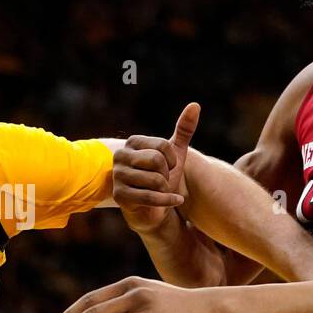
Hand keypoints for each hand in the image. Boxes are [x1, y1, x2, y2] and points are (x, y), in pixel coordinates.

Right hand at [114, 103, 199, 233]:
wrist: (155, 206)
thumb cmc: (163, 177)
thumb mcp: (175, 153)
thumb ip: (184, 130)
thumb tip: (195, 105)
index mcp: (132, 142)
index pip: (162, 145)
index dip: (173, 159)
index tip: (170, 166)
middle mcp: (120, 156)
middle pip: (156, 161)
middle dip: (167, 174)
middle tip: (164, 180)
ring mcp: (117, 176)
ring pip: (155, 180)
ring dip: (166, 189)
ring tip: (161, 191)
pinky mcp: (119, 195)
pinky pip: (151, 197)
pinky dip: (168, 201)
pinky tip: (174, 200)